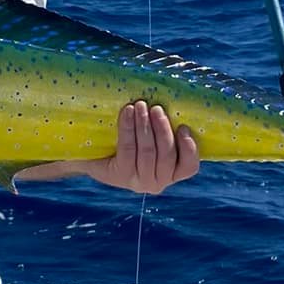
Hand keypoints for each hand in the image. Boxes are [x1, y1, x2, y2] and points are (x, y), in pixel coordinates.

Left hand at [84, 102, 199, 194]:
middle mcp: (159, 182)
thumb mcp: (152, 136)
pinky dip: (128, 128)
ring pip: (148, 152)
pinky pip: (128, 149)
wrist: (94, 153)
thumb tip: (176, 101)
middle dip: (162, 129)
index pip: (189, 167)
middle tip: (156, 108)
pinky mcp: (121, 175)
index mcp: (173, 173)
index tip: (183, 126)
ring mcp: (140, 181)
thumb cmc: (130, 139)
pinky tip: (128, 113)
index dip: (189, 147)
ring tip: (139, 106)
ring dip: (144, 125)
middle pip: (167, 155)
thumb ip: (165, 126)